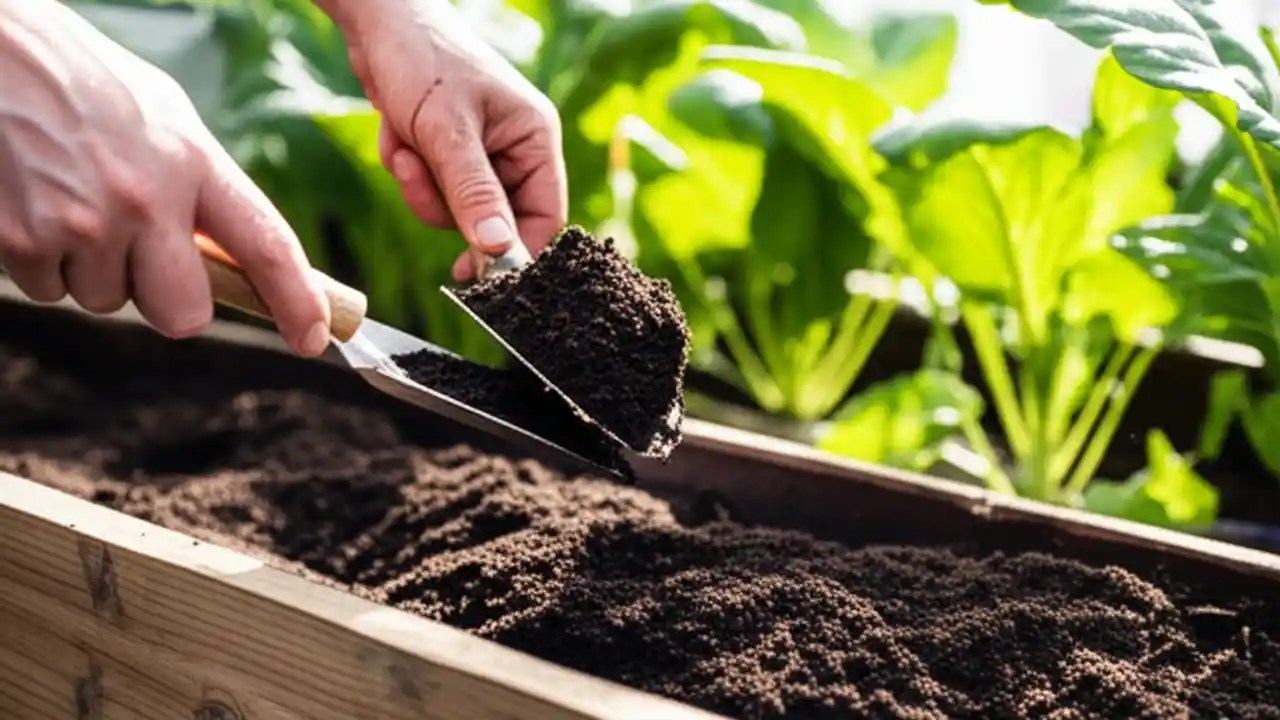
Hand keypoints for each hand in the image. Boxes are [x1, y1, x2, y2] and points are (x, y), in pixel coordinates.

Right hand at [0, 1, 331, 355]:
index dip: (296, 301)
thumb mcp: (167, 121)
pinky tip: (41, 205)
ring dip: (98, 270)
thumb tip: (238, 259)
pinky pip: (52, 291)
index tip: (313, 335)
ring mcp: (83, 223)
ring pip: (109, 302)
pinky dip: (48, 263)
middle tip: (148, 258)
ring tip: (77, 200)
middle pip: (185, 313)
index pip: (266, 245)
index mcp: (193, 161)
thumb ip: (204, 189)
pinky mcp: (23, 240)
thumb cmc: (86, 84)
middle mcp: (145, 198)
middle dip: (171, 302)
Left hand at [320, 0, 567, 280]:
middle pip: (493, 220)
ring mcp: (481, 154)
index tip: (475, 272)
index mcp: (535, 139)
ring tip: (405, 141)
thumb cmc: (422, 60)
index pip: (544, 217)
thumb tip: (499, 250)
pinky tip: (398, 132)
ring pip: (456, 211)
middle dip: (446, 203)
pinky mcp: (449, 154)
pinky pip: (432, 190)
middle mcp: (516, 150)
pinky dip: (408, 168)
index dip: (515, 250)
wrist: (377, 22)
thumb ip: (474, 194)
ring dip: (420, 185)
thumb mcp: (447, 132)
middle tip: (416, 170)